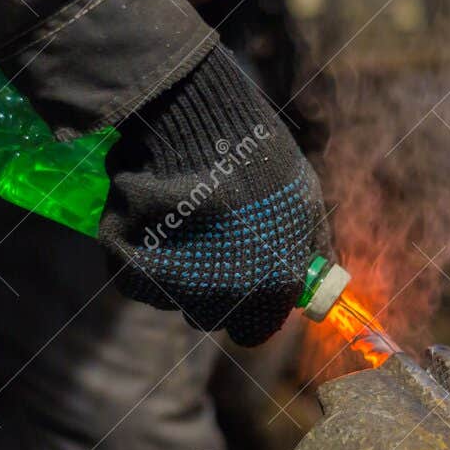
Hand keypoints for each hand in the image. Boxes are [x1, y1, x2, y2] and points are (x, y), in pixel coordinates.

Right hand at [97, 47, 330, 345]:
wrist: (196, 118)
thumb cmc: (257, 155)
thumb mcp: (305, 199)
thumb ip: (313, 250)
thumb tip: (314, 288)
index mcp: (273, 287)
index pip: (256, 331)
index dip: (249, 308)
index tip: (241, 281)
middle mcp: (229, 300)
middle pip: (211, 318)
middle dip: (210, 288)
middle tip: (207, 242)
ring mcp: (179, 290)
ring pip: (175, 299)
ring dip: (178, 272)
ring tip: (183, 220)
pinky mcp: (135, 274)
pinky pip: (141, 282)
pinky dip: (143, 257)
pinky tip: (156, 220)